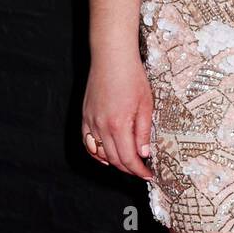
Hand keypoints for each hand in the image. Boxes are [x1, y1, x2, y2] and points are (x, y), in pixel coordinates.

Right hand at [82, 51, 154, 177]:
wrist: (112, 57)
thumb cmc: (132, 77)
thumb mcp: (146, 104)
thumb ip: (144, 131)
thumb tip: (144, 153)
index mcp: (119, 125)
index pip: (128, 158)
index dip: (139, 170)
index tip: (148, 175)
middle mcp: (101, 126)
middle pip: (114, 159)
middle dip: (129, 169)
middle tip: (141, 171)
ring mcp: (90, 122)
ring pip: (100, 153)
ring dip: (114, 163)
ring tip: (128, 165)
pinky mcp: (85, 116)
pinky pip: (88, 142)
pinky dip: (96, 153)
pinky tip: (105, 157)